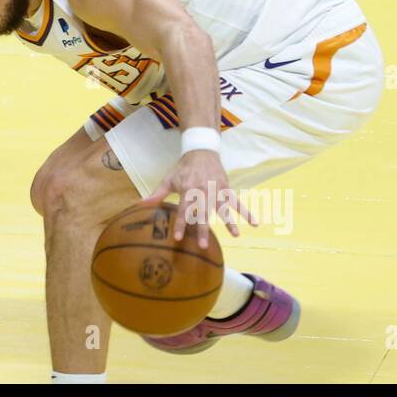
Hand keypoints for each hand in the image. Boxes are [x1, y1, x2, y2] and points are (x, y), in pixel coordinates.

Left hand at [141, 149, 257, 248]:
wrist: (201, 150)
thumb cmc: (183, 168)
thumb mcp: (169, 179)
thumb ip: (157, 194)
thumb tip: (141, 205)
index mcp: (188, 190)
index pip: (184, 210)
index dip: (181, 224)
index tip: (178, 238)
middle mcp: (203, 192)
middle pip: (203, 213)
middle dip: (203, 229)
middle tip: (203, 245)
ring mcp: (216, 190)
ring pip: (223, 209)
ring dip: (229, 222)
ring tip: (234, 235)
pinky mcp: (227, 188)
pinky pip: (237, 202)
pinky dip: (247, 212)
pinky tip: (255, 223)